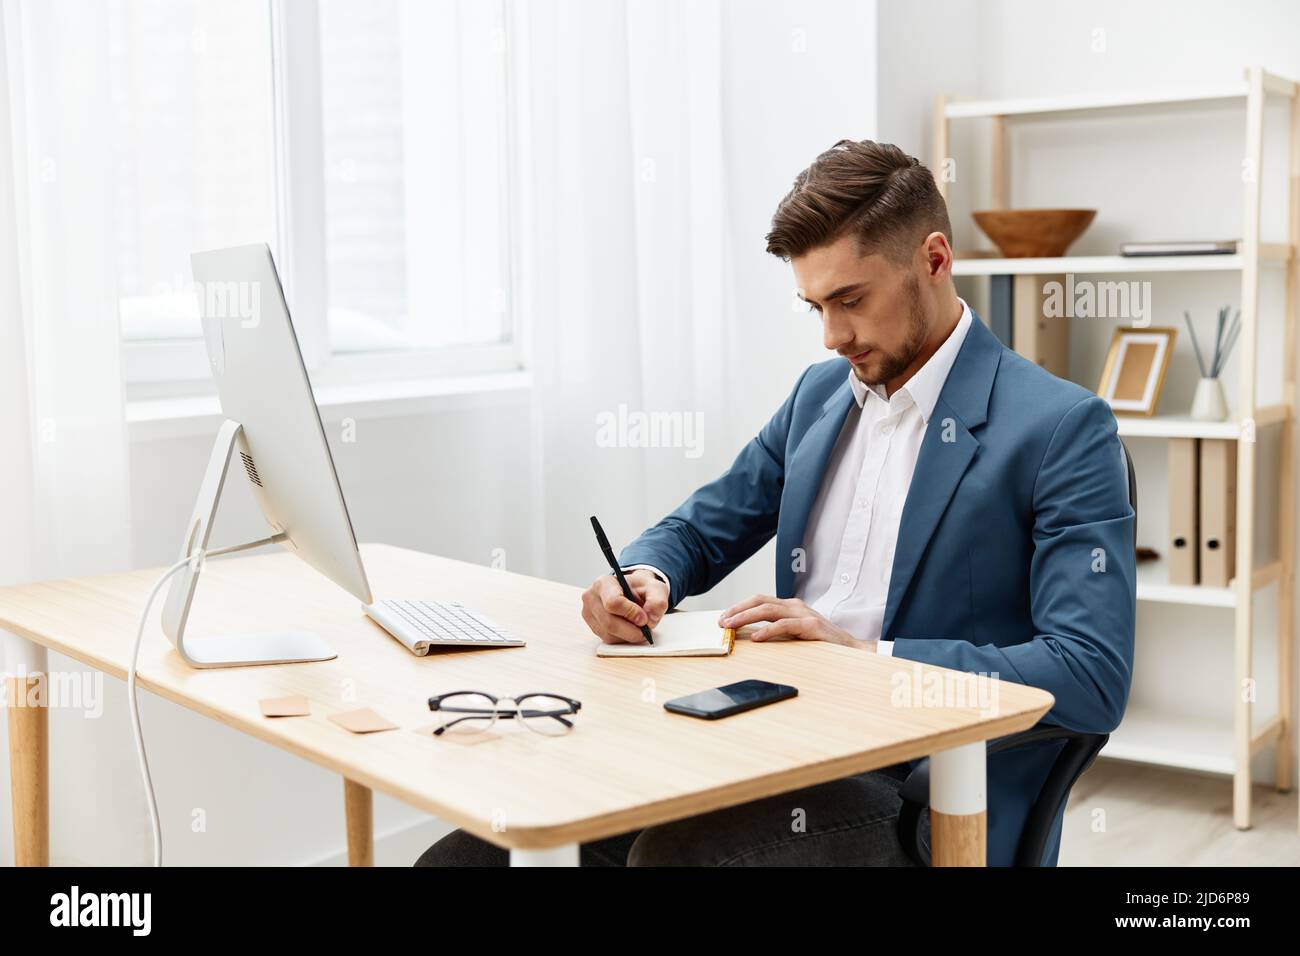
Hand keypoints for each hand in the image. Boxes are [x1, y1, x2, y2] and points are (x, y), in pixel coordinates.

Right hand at [580, 569, 668, 643]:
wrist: (632, 592)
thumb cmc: (641, 589)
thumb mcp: (655, 589)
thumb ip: (657, 601)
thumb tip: (650, 620)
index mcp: (604, 583)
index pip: (613, 602)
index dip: (631, 613)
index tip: (644, 618)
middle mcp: (591, 597)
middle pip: (609, 622)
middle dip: (631, 630)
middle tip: (646, 629)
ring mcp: (589, 613)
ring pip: (608, 634)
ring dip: (628, 635)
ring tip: (639, 627)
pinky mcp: (592, 626)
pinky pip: (608, 639)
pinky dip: (623, 638)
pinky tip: (630, 629)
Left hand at [718, 595, 875, 649]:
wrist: (852, 649)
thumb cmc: (822, 642)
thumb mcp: (795, 633)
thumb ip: (777, 629)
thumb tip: (748, 634)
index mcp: (789, 606)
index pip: (759, 600)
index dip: (739, 607)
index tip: (723, 617)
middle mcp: (794, 606)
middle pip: (759, 601)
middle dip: (737, 610)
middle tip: (721, 621)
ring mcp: (803, 614)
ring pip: (768, 610)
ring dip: (745, 617)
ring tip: (731, 625)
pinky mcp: (810, 626)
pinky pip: (785, 625)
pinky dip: (768, 630)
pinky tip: (756, 637)